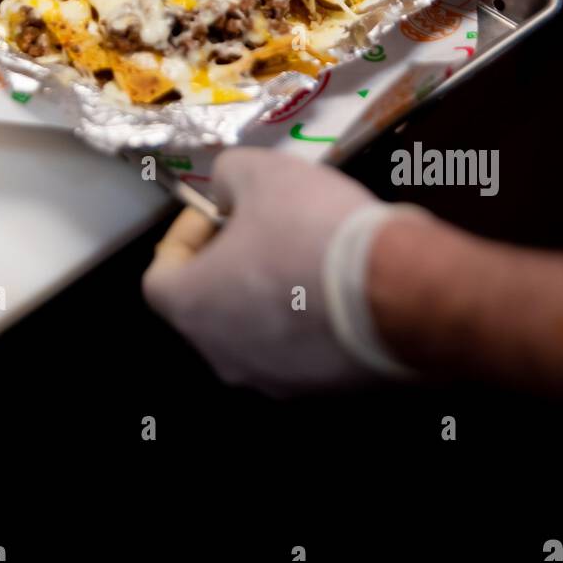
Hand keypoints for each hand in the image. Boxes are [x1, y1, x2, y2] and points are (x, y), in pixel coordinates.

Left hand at [142, 148, 377, 395]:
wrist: (401, 292)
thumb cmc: (313, 231)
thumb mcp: (261, 172)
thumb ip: (228, 175)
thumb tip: (227, 190)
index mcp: (193, 308)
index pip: (161, 275)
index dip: (186, 234)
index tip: (218, 209)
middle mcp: (224, 355)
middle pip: (208, 303)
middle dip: (230, 259)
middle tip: (262, 222)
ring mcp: (274, 380)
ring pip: (256, 327)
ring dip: (270, 288)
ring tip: (306, 246)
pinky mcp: (323, 390)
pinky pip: (302, 348)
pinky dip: (309, 316)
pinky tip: (339, 279)